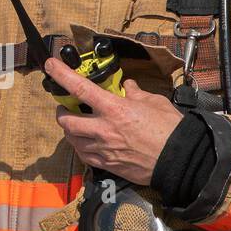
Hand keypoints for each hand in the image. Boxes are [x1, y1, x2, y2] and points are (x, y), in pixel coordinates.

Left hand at [47, 57, 181, 184]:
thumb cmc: (170, 130)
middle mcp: (103, 129)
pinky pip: (84, 155)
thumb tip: (128, 87)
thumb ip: (136, 93)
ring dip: (70, 130)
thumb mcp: (154, 102)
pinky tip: (88, 141)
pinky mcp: (106, 164)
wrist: (179, 160)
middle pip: (66, 120)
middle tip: (66, 106)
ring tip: (77, 124)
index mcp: (114, 109)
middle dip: (62, 112)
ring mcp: (103, 149)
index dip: (62, 75)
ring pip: (72, 139)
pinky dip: (81, 146)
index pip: (80, 88)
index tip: (51, 66)